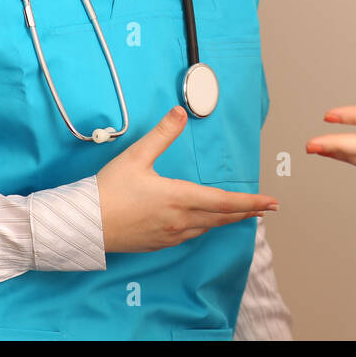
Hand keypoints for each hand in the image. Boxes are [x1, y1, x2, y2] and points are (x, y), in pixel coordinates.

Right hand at [97, 106, 277, 252]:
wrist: (84, 224)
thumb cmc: (108, 190)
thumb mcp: (136, 156)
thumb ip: (162, 134)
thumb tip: (180, 112)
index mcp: (178, 198)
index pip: (224, 202)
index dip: (251, 202)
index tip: (271, 203)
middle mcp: (180, 220)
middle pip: (222, 217)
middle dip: (246, 212)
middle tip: (266, 209)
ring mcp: (170, 235)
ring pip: (207, 228)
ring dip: (227, 220)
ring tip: (241, 214)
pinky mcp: (159, 243)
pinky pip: (190, 236)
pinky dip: (205, 228)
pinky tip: (204, 224)